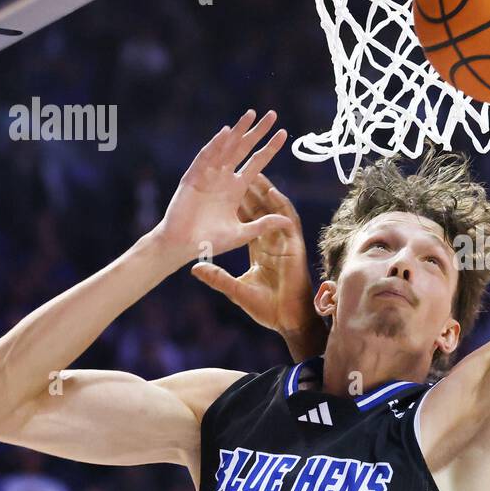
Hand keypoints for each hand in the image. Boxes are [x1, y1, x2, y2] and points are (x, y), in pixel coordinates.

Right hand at [152, 110, 293, 265]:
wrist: (183, 246)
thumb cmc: (210, 241)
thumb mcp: (242, 233)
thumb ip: (262, 226)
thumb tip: (286, 221)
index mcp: (236, 189)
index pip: (257, 163)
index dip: (270, 148)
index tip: (284, 134)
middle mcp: (223, 178)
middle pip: (244, 149)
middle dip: (257, 132)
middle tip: (272, 114)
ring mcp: (208, 176)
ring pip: (225, 148)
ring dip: (238, 131)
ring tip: (251, 115)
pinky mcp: (192, 178)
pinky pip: (205, 158)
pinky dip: (215, 145)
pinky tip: (226, 132)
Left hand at [191, 173, 325, 353]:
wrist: (287, 320)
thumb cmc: (265, 308)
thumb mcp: (234, 289)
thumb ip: (217, 277)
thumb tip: (195, 268)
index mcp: (259, 249)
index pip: (245, 221)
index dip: (236, 204)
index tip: (224, 188)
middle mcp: (272, 241)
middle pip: (259, 210)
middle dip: (250, 191)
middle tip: (237, 171)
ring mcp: (285, 243)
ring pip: (274, 211)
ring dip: (266, 192)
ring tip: (255, 172)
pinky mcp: (294, 246)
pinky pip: (288, 222)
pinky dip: (281, 207)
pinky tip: (273, 192)